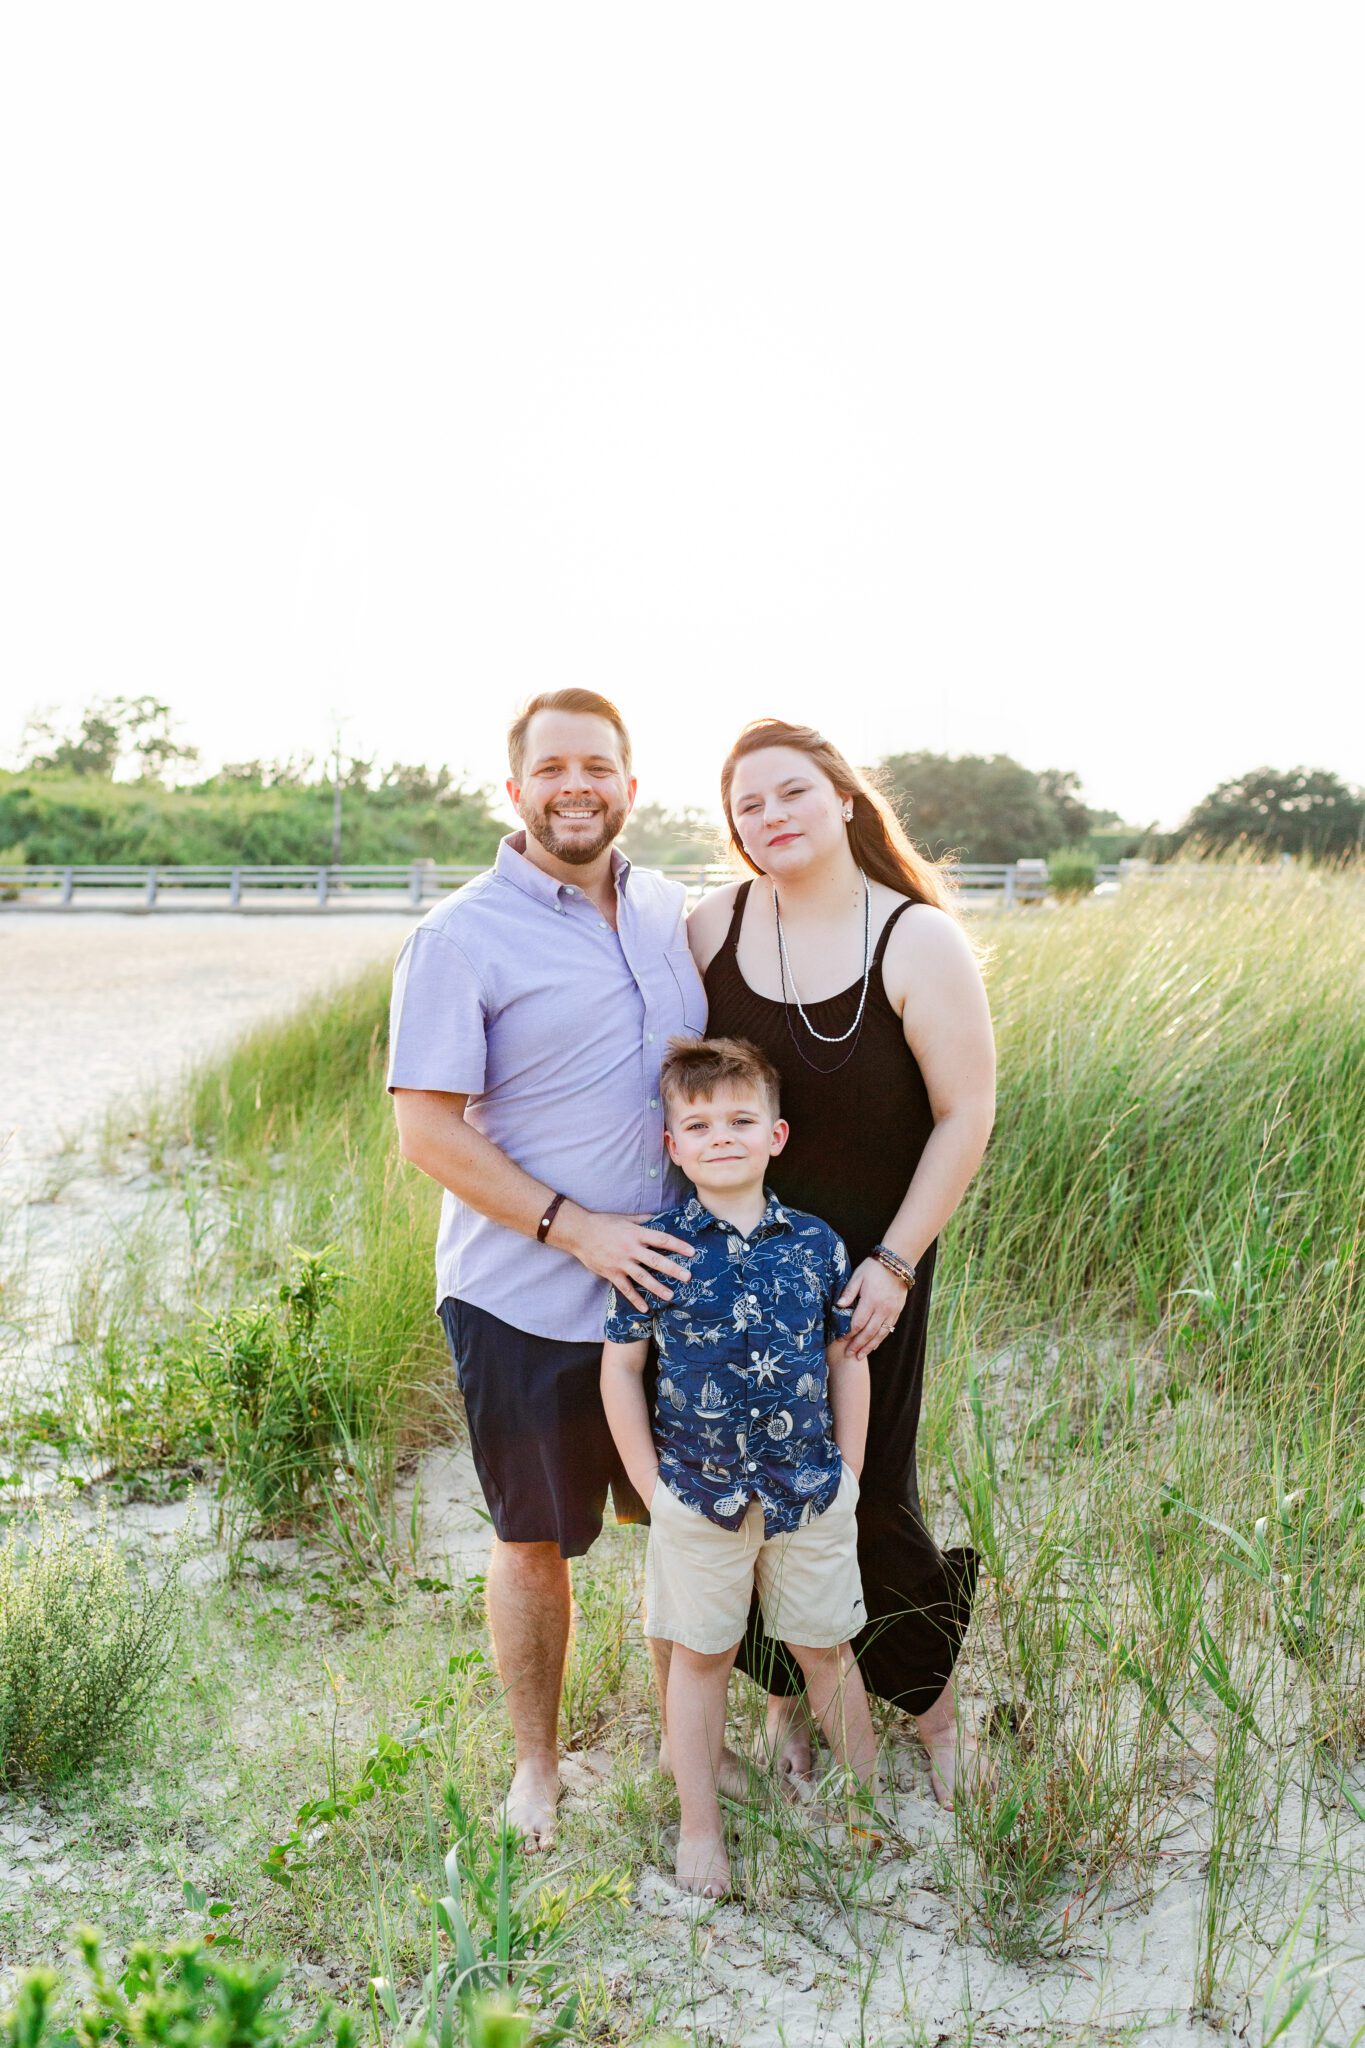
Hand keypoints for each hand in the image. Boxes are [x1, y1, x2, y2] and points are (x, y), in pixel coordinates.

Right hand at [556, 1206, 693, 1311]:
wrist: (579, 1233)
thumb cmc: (603, 1223)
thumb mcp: (625, 1218)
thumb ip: (643, 1220)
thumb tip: (660, 1217)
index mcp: (636, 1234)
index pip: (662, 1239)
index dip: (678, 1246)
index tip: (692, 1252)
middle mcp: (630, 1249)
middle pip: (656, 1260)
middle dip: (673, 1269)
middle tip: (688, 1277)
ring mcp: (621, 1263)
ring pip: (643, 1277)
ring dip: (658, 1287)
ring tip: (671, 1296)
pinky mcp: (611, 1273)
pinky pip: (625, 1289)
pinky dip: (635, 1299)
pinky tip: (645, 1308)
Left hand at [838, 1256, 908, 1360]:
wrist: (897, 1262)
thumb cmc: (874, 1268)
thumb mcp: (857, 1276)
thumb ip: (849, 1292)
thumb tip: (838, 1306)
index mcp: (871, 1300)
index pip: (858, 1322)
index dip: (849, 1333)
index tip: (840, 1339)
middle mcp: (882, 1308)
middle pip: (869, 1332)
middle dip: (858, 1345)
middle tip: (848, 1355)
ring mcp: (892, 1311)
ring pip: (880, 1334)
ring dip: (869, 1346)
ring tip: (860, 1356)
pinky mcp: (897, 1311)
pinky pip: (889, 1329)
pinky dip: (880, 1338)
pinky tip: (874, 1345)